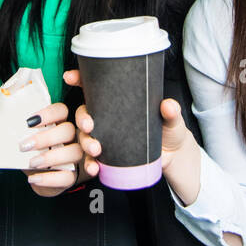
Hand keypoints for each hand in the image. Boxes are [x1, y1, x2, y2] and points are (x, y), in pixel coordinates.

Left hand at [0, 99, 85, 197]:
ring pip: (73, 152)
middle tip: (24, 145)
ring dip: (51, 157)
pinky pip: (67, 176)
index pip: (61, 110)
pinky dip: (50, 178)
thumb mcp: (16, 143)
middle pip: (68, 130)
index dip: (49, 113)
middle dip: (46, 137)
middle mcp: (69, 138)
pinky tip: (34, 178)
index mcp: (56, 123)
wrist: (40, 178)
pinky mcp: (71, 176)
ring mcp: (73, 157)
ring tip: (31, 162)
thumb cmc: (31, 154)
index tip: (30, 121)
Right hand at [63, 68, 200, 184]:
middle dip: (81, 119)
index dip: (79, 79)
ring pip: (84, 137)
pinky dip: (89, 164)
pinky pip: (92, 159)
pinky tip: (94, 168)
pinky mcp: (108, 156)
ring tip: (96, 150)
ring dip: (85, 143)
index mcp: (118, 102)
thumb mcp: (172, 119)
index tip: (71, 77)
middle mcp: (107, 118)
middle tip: (90, 126)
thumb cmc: (169, 129)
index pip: (95, 88)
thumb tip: (168, 105)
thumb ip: (171, 112)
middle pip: (84, 114)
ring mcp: (106, 137)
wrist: (174, 155)